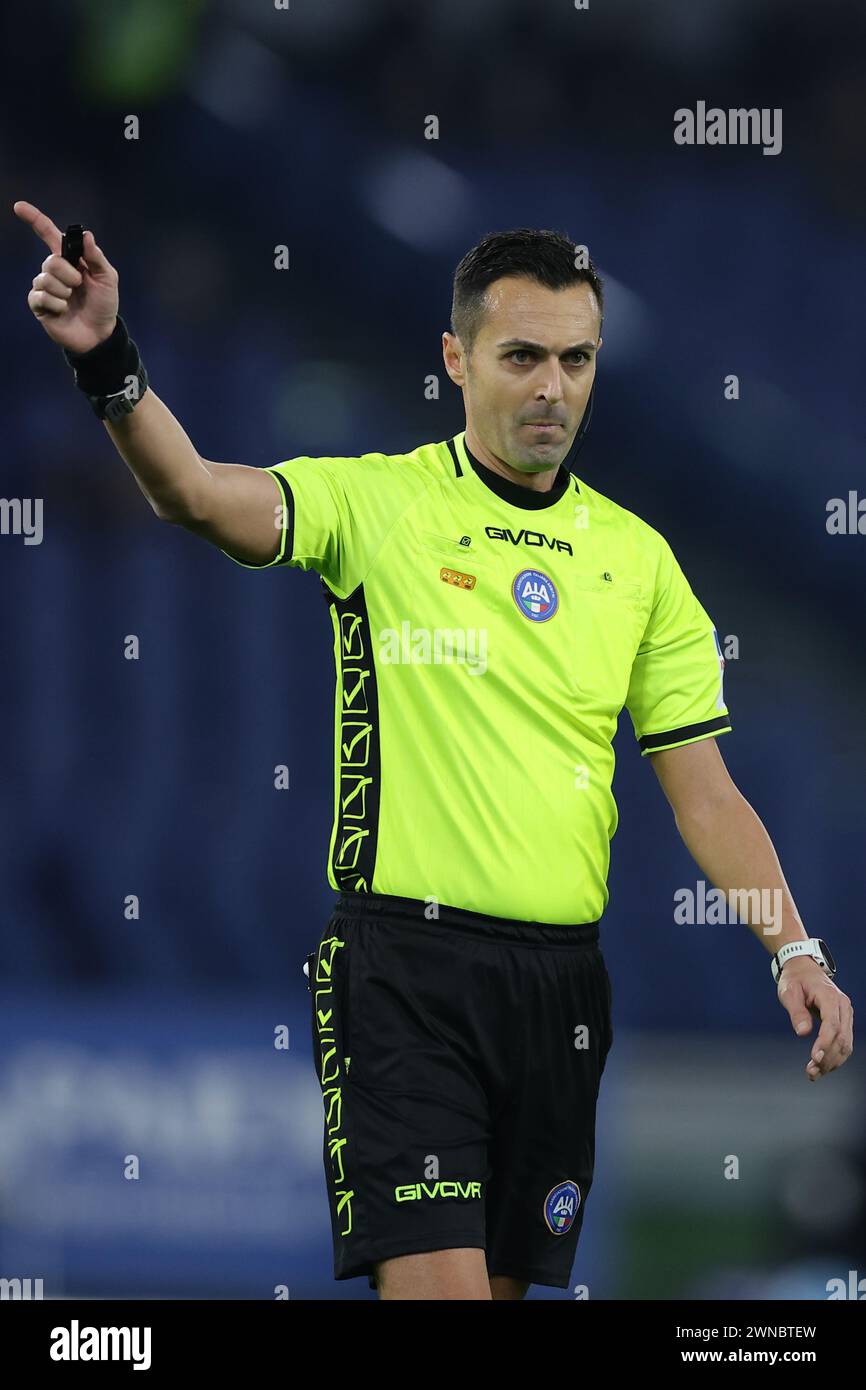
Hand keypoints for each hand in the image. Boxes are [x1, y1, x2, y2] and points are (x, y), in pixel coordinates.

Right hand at [14, 200, 118, 352]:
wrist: (100, 333)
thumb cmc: (104, 304)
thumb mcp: (107, 278)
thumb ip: (96, 257)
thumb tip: (86, 234)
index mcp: (69, 259)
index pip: (48, 234)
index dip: (34, 219)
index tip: (18, 206)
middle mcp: (54, 271)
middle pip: (50, 261)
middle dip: (68, 273)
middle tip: (79, 285)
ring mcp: (45, 288)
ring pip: (45, 279)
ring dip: (64, 290)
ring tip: (72, 300)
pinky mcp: (40, 305)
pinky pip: (41, 296)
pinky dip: (56, 304)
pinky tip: (63, 310)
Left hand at [777, 958, 852, 1080]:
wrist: (804, 969)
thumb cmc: (795, 979)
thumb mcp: (789, 992)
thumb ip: (796, 1012)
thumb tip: (803, 1032)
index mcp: (830, 997)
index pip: (832, 1025)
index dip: (825, 1043)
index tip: (815, 1059)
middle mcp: (843, 1006)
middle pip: (842, 1038)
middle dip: (828, 1058)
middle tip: (811, 1071)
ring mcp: (845, 1014)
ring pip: (846, 1044)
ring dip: (833, 1062)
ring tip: (814, 1073)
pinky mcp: (843, 1021)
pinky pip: (844, 1042)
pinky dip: (835, 1057)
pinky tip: (822, 1067)